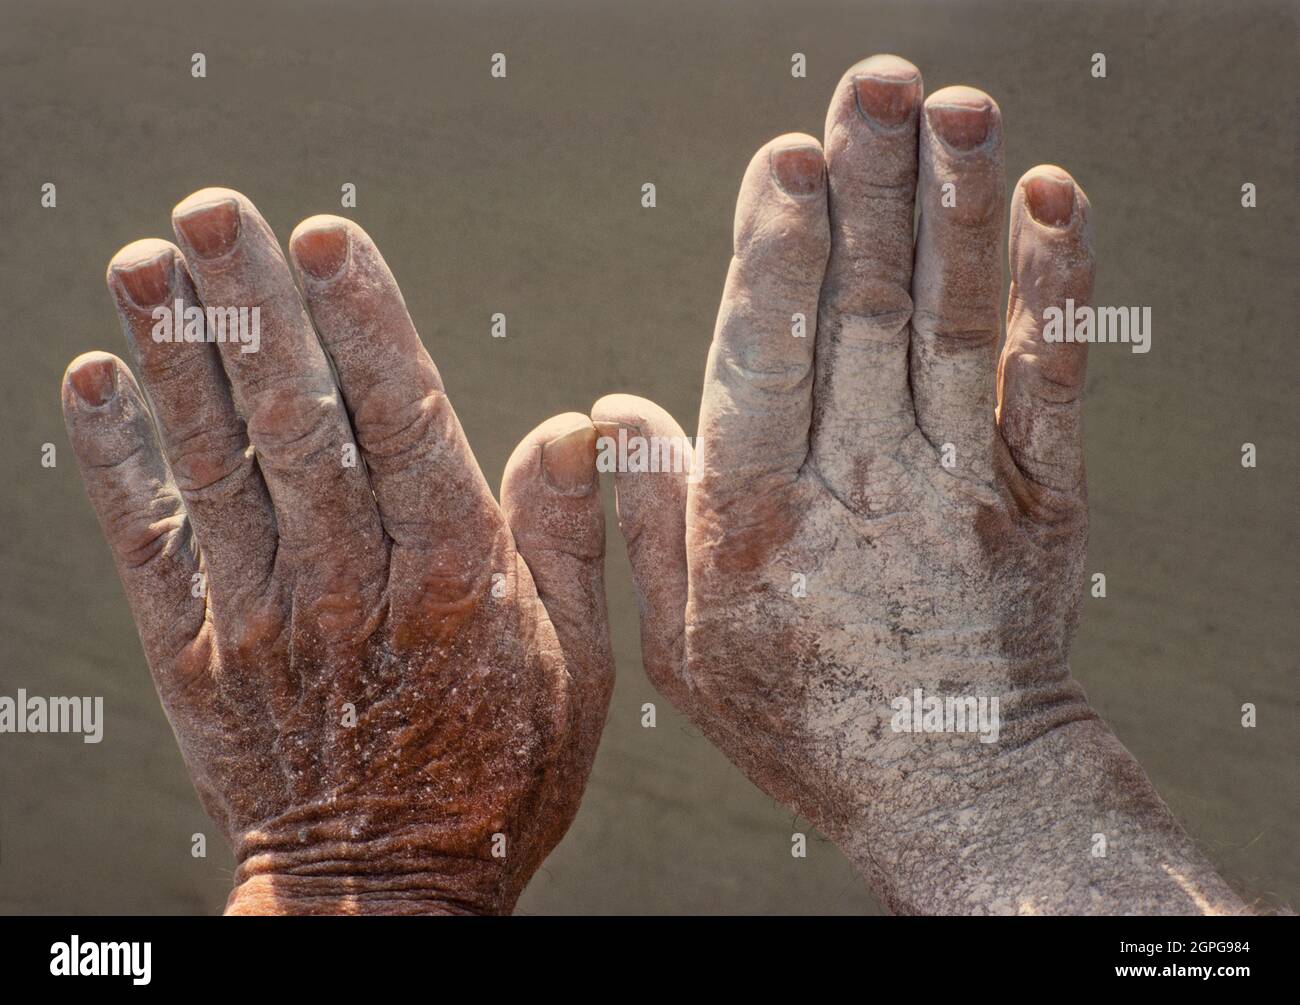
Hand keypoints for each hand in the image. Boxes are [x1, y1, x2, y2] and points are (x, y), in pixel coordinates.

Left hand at [62, 189, 610, 914]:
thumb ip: (568, 541)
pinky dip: (113, 458)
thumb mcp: (580, 667)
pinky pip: (148, 542)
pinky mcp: (194, 654)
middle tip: (215, 210)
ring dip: (177, 355)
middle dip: (256, 308)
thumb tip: (571, 425)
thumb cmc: (501, 770)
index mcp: (453, 579)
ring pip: (217, 464)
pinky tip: (91, 377)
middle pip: (297, 422)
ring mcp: (261, 618)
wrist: (383, 890)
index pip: (404, 424)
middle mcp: (350, 585)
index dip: (365, 325)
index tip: (329, 236)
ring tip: (144, 259)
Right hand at [594, 55, 1245, 913]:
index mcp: (759, 518)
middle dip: (868, 188)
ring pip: (952, 324)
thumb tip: (616, 406)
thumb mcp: (683, 646)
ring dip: (956, 207)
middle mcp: (861, 486)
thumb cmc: (801, 717)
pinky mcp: (1039, 494)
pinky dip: (1054, 288)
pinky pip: (1049, 379)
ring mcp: (959, 484)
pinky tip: (1051, 201)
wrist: (954, 783)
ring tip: (956, 107)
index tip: (786, 157)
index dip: (777, 251)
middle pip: (863, 313)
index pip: (766, 358)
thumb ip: (655, 518)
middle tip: (873, 84)